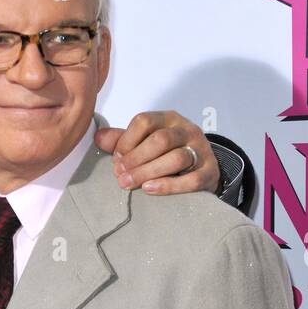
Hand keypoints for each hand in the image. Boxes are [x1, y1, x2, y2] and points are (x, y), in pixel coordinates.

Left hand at [95, 110, 219, 194]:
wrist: (202, 169)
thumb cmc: (167, 154)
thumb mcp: (145, 143)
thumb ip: (122, 140)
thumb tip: (98, 137)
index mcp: (168, 119)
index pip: (144, 121)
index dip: (126, 141)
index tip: (116, 159)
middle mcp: (186, 130)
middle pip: (161, 140)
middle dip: (136, 159)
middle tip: (120, 176)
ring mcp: (201, 150)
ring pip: (176, 158)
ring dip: (148, 172)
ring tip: (130, 184)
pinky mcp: (209, 172)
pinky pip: (191, 179)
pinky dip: (169, 186)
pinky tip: (150, 189)